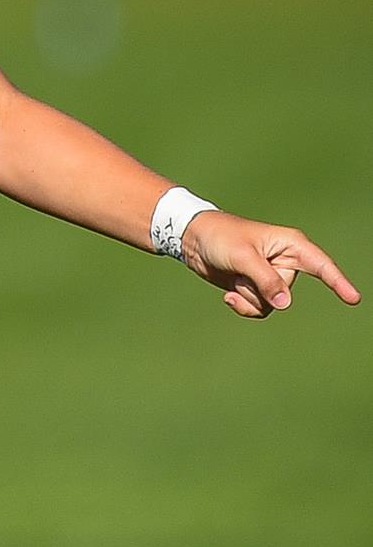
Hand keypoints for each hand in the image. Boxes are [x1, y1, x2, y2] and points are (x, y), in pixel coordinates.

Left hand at [181, 211, 360, 318]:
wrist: (193, 240)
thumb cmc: (220, 238)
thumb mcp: (243, 258)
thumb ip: (266, 281)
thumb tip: (285, 304)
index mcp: (290, 244)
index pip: (321, 265)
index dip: (338, 282)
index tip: (354, 299)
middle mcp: (285, 261)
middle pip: (286, 292)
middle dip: (261, 289)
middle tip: (241, 270)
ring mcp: (271, 276)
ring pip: (272, 305)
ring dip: (250, 298)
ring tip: (234, 280)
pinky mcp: (257, 288)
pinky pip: (260, 309)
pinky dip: (243, 305)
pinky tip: (228, 294)